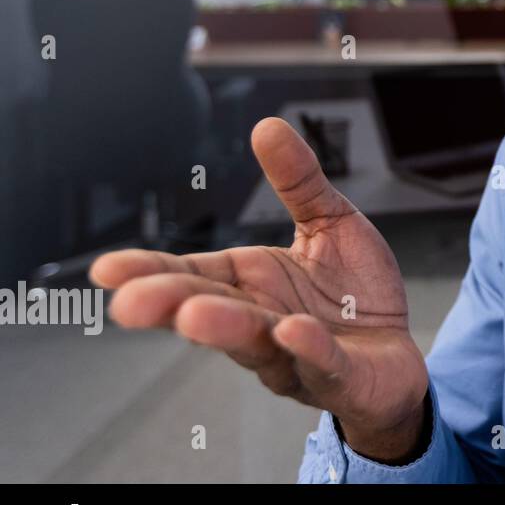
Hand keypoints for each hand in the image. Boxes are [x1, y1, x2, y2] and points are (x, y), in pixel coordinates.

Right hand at [90, 118, 429, 462]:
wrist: (396, 353)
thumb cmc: (355, 293)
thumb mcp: (329, 222)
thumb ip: (298, 181)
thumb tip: (267, 126)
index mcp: (251, 282)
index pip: (193, 276)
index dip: (151, 273)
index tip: (107, 269)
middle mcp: (262, 322)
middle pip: (210, 313)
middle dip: (172, 306)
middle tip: (131, 302)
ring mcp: (295, 357)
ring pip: (255, 344)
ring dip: (226, 330)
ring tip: (195, 316)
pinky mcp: (341, 378)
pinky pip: (321, 364)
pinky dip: (306, 350)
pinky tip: (292, 332)